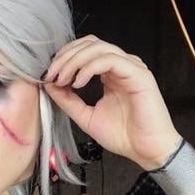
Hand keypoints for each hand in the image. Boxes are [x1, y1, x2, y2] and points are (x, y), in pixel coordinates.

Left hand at [42, 35, 181, 169]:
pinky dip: (89, 68)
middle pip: (89, 44)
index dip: (64, 57)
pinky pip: (110, 60)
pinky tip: (78, 83)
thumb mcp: (85, 116)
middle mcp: (121, 66)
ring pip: (98, 48)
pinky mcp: (138, 75)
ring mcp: (131, 68)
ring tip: (62, 79)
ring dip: (74, 61)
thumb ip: (68, 100)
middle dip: (65, 57)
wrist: (145, 150)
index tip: (48, 75)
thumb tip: (49, 84)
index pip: (85, 50)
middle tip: (51, 74)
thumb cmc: (123, 136)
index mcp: (110, 73)